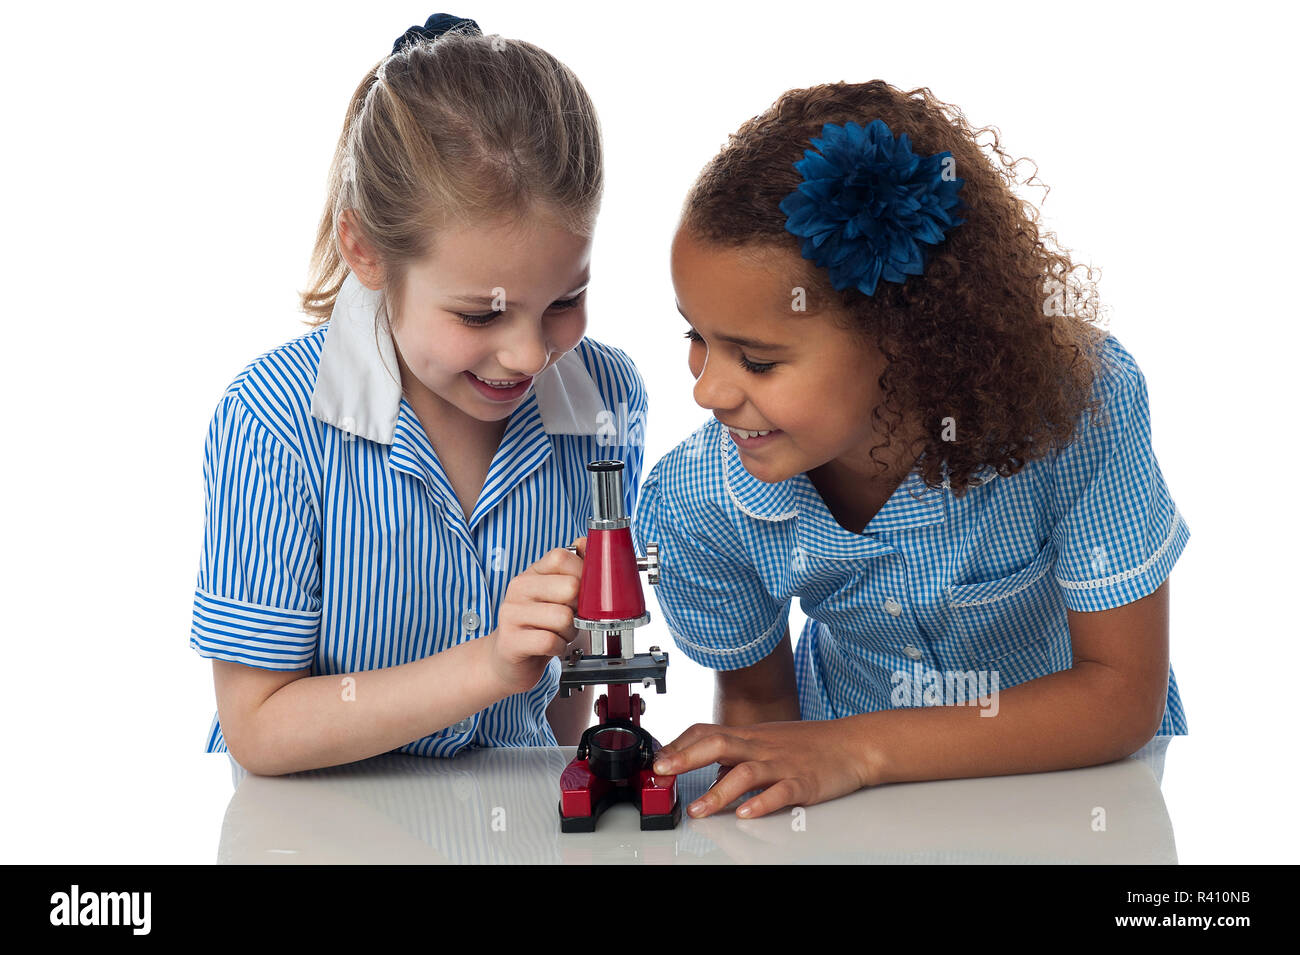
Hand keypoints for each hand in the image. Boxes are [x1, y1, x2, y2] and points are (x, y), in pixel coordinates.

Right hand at [486, 538, 585, 694]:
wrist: (509, 660)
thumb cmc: (539, 625)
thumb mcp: (556, 594)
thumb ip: (573, 568)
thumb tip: (588, 541)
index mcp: (532, 573)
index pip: (562, 557)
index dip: (582, 574)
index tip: (583, 592)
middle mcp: (518, 588)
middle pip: (570, 587)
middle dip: (579, 609)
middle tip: (570, 618)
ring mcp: (511, 614)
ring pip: (563, 617)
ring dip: (570, 632)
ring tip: (560, 634)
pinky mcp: (511, 641)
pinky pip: (550, 641)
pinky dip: (558, 648)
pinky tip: (552, 647)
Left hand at [651, 719, 872, 818]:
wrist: (852, 743)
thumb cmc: (807, 743)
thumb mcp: (764, 741)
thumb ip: (733, 753)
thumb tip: (703, 768)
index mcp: (748, 736)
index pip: (706, 732)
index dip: (679, 744)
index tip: (657, 760)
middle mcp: (760, 747)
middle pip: (718, 744)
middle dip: (687, 757)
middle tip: (663, 772)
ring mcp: (782, 764)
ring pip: (746, 772)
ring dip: (718, 792)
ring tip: (699, 809)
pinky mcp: (804, 783)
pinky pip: (781, 792)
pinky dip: (763, 803)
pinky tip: (747, 814)